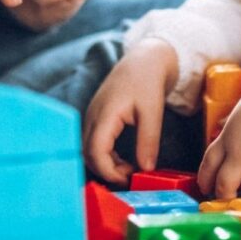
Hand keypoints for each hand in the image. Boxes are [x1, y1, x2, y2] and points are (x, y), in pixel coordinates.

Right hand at [83, 40, 178, 185]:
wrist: (143, 60)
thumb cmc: (147, 81)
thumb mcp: (152, 112)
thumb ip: (148, 141)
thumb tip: (145, 169)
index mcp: (105, 114)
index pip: (95, 151)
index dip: (109, 171)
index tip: (128, 179)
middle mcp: (93, 116)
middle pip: (87, 154)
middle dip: (106, 171)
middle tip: (130, 177)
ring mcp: (92, 116)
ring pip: (89, 150)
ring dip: (105, 164)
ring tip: (129, 169)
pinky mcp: (96, 118)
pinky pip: (94, 143)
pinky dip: (105, 156)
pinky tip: (124, 160)